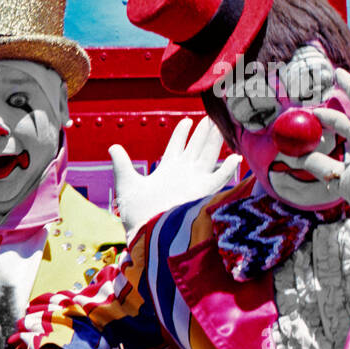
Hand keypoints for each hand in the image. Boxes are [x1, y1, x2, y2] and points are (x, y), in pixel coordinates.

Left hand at [110, 117, 241, 241]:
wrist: (147, 232)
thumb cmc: (136, 213)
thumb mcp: (126, 184)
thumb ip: (122, 164)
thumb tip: (113, 146)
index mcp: (166, 170)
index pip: (177, 146)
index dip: (182, 133)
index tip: (187, 120)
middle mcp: (183, 174)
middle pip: (196, 147)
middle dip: (203, 132)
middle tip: (210, 116)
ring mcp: (194, 182)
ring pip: (208, 155)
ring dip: (215, 141)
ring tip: (221, 125)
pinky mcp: (203, 192)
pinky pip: (220, 178)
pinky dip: (228, 168)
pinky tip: (236, 156)